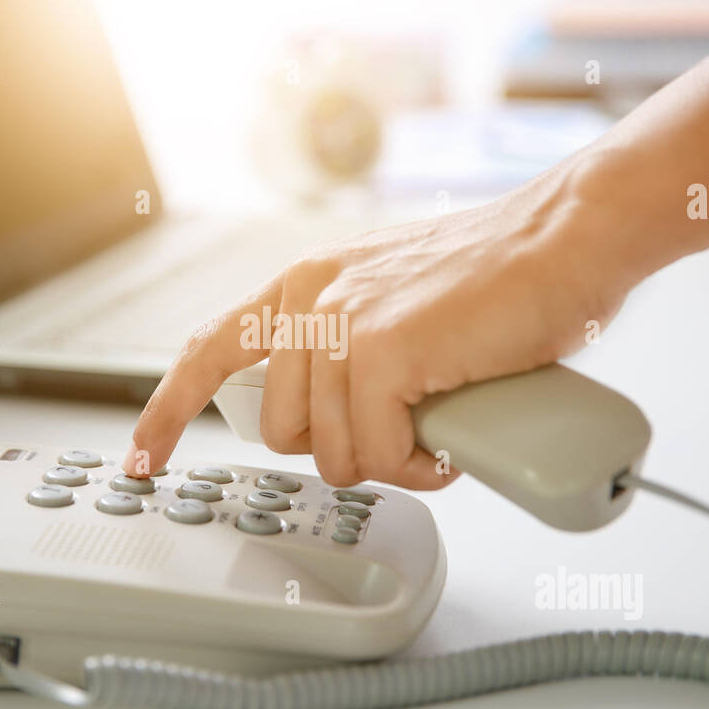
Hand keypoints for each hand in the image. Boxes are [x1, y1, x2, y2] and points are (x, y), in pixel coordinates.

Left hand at [123, 156, 637, 488]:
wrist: (564, 242)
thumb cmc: (500, 279)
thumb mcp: (394, 301)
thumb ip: (348, 344)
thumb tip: (335, 417)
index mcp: (304, 283)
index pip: (209, 350)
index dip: (167, 411)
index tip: (144, 458)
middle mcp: (310, 298)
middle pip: (286, 431)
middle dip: (346, 446)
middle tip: (404, 427)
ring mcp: (340, 324)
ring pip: (334, 454)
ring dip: (391, 459)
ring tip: (438, 426)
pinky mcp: (378, 353)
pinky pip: (378, 456)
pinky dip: (419, 465)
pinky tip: (449, 438)